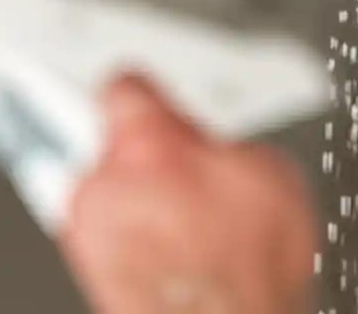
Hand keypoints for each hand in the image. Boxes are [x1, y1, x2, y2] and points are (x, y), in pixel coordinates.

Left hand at [58, 74, 315, 312]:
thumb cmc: (246, 265)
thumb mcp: (267, 173)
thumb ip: (220, 145)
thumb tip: (212, 148)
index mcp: (148, 145)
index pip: (124, 89)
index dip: (145, 96)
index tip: (145, 95)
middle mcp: (105, 184)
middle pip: (120, 149)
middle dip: (153, 161)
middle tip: (192, 183)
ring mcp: (89, 232)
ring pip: (114, 197)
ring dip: (142, 205)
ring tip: (190, 230)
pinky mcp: (89, 268)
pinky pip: (112, 237)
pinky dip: (137, 242)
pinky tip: (176, 257)